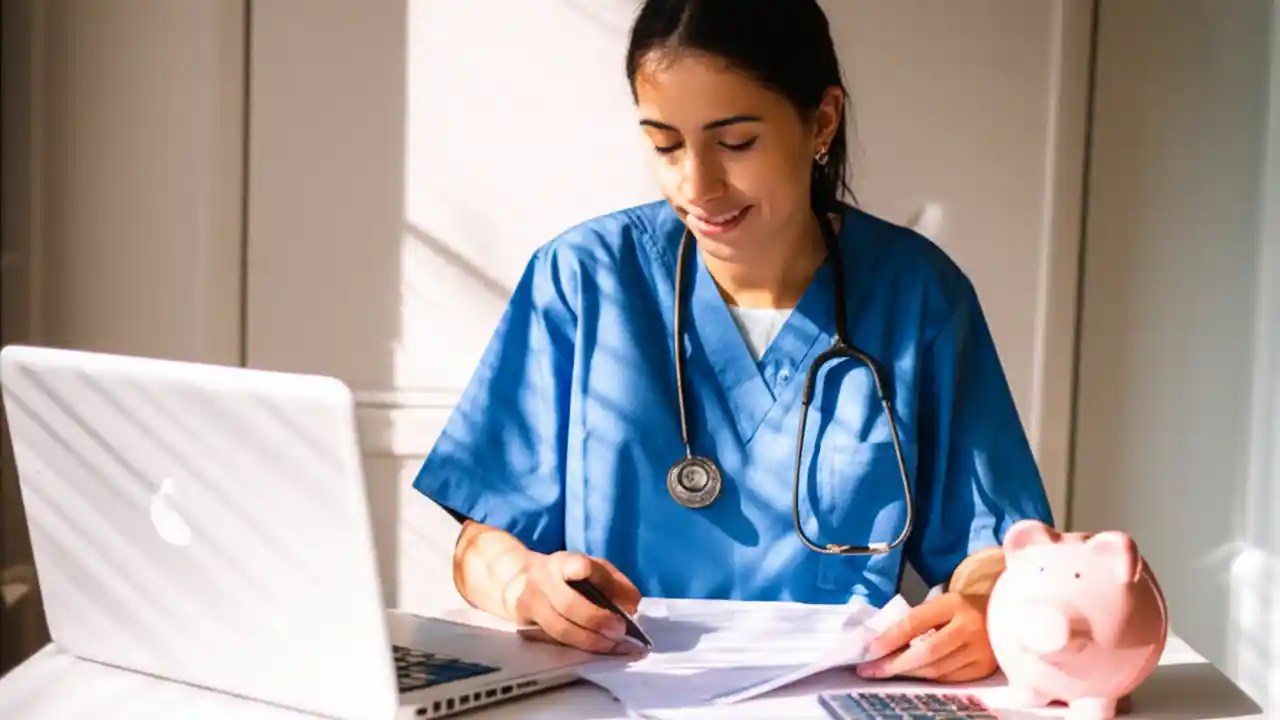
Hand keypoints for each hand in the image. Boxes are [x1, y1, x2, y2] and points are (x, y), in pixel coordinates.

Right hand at [504, 550, 643, 654]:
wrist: (517, 579)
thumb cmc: (564, 575)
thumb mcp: (591, 568)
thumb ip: (614, 583)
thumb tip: (632, 607)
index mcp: (563, 563)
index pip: (575, 565)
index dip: (585, 572)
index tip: (598, 583)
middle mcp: (543, 581)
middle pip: (569, 604)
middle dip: (598, 620)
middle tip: (620, 631)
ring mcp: (530, 604)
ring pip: (561, 629)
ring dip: (590, 640)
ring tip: (611, 645)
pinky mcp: (524, 625)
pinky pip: (554, 640)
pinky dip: (579, 647)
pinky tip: (596, 649)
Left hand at [855, 591, 996, 682]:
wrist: (1010, 615)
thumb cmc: (968, 608)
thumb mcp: (944, 603)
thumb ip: (919, 619)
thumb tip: (886, 642)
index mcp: (954, 603)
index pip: (916, 622)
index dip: (891, 638)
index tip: (870, 650)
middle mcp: (969, 627)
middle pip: (926, 652)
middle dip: (895, 663)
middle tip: (871, 670)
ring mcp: (979, 651)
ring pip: (936, 669)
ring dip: (908, 674)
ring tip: (886, 673)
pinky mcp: (984, 668)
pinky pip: (949, 679)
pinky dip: (928, 679)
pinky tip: (913, 676)